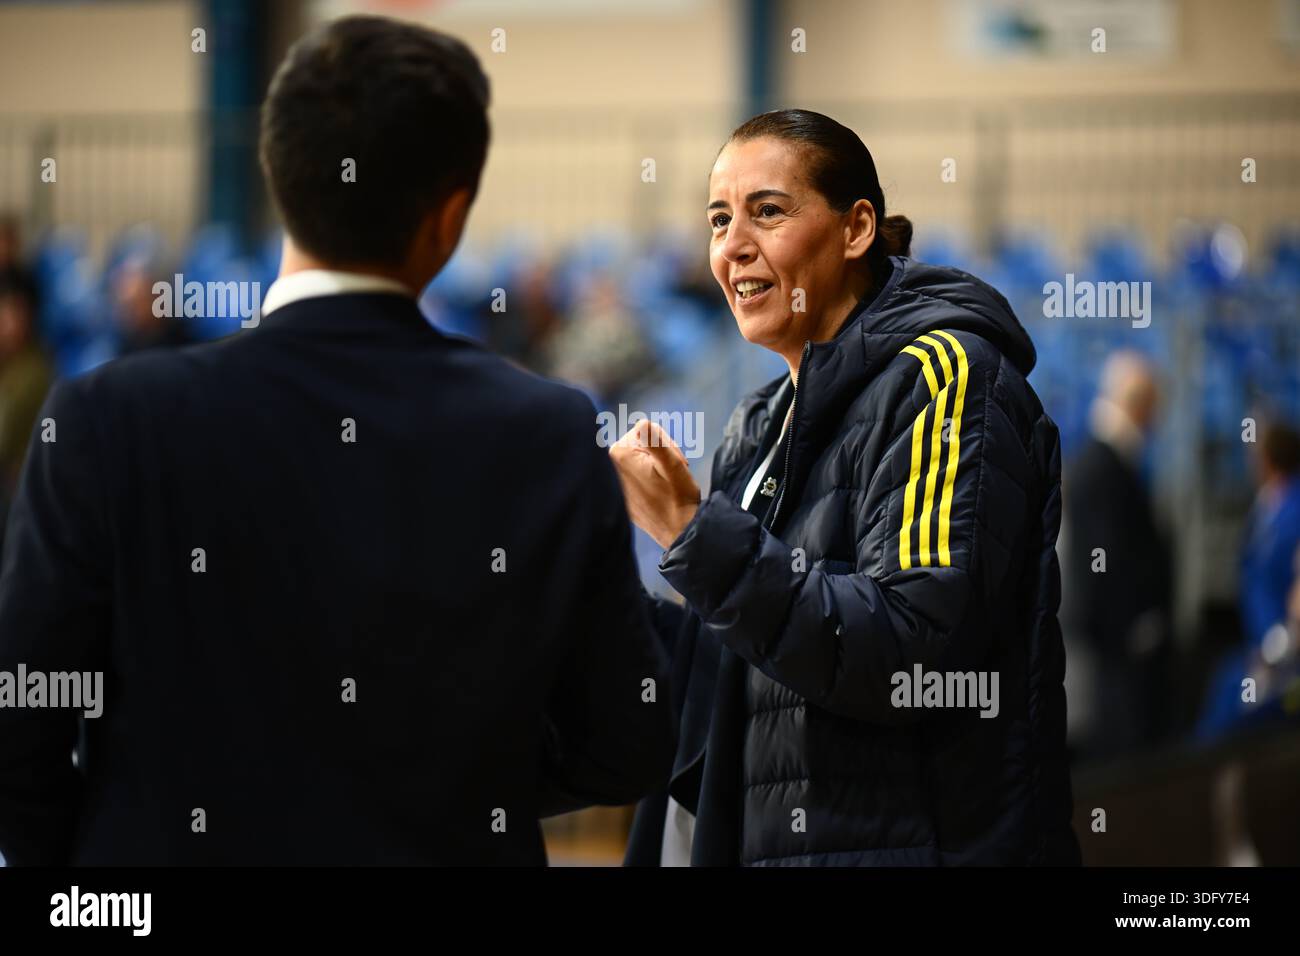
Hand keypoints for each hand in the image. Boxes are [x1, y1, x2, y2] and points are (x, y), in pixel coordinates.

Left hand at [609, 420, 700, 549]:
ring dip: (656, 467)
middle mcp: (609, 467)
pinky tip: (658, 495)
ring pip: (640, 458)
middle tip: (671, 475)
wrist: (679, 532)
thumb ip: (656, 441)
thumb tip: (642, 422)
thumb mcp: (672, 464)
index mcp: (618, 454)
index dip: (666, 443)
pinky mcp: (620, 494)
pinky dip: (649, 479)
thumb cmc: (678, 499)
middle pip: (640, 443)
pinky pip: (636, 474)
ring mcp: (613, 482)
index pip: (645, 429)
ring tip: (667, 486)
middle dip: (659, 455)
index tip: (675, 462)